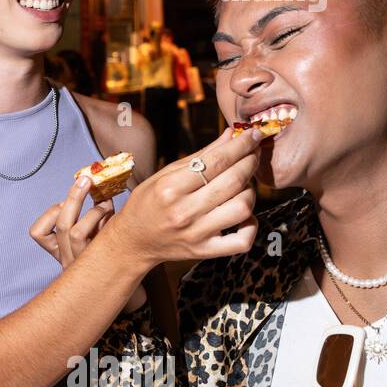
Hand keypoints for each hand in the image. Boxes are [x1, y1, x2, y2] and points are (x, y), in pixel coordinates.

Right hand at [30, 187, 141, 308]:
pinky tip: (112, 217)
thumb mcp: (97, 235)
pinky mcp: (98, 266)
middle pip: (60, 224)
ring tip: (106, 204)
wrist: (129, 287)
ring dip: (91, 212)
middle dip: (73, 197)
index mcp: (60, 251)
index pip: (38, 233)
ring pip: (73, 232)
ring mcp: (81, 264)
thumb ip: (94, 215)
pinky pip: (96, 240)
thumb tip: (101, 187)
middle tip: (86, 180)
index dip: (50, 213)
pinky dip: (101, 222)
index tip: (67, 201)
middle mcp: (66, 259)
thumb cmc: (113, 256)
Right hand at [32, 125, 264, 274]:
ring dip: (249, 191)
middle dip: (250, 162)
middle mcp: (183, 211)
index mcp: (170, 188)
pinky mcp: (205, 251)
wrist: (133, 242)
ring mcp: (196, 234)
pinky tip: (243, 214)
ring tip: (242, 185)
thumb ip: (200, 155)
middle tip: (253, 153)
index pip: (216, 161)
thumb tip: (231, 135)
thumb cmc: (148, 203)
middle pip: (233, 181)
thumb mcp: (165, 174)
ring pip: (242, 208)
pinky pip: (242, 240)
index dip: (240, 145)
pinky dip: (250, 225)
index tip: (253, 135)